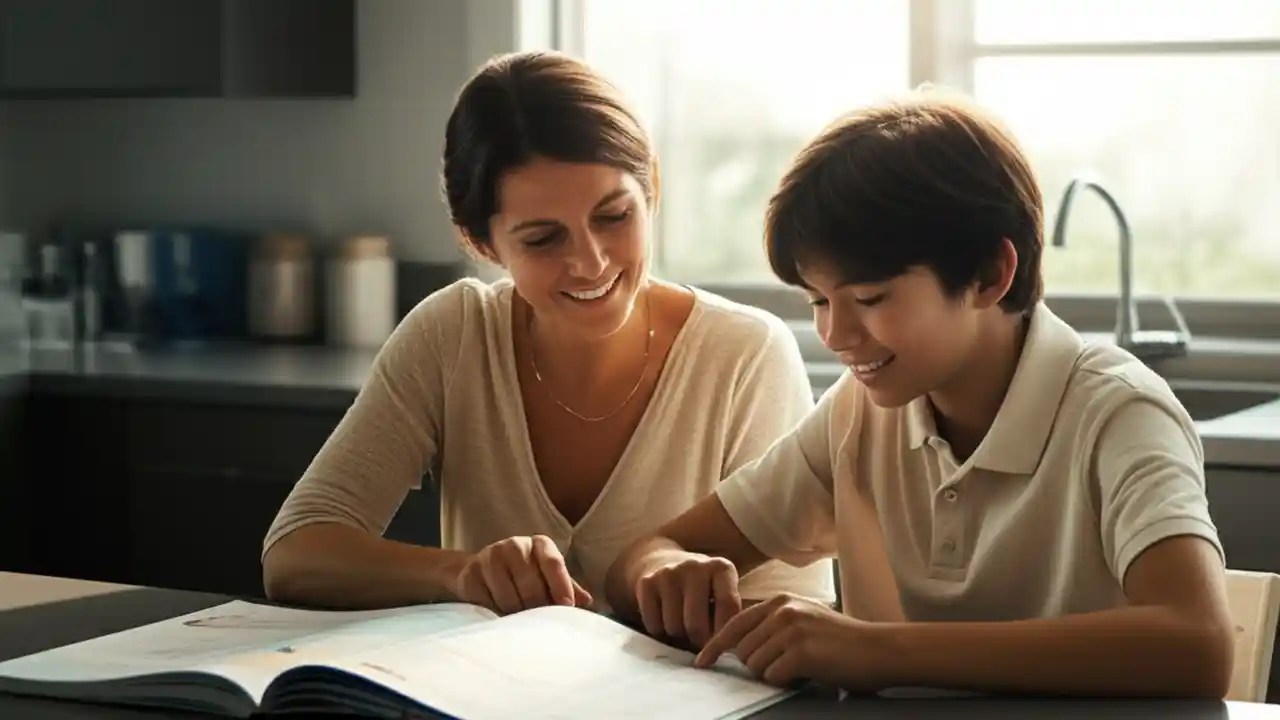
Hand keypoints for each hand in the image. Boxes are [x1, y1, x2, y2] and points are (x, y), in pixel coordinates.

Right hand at [450, 535, 591, 614]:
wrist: (481, 570)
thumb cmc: (524, 575)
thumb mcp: (547, 577)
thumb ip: (567, 587)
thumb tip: (588, 602)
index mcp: (540, 544)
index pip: (554, 563)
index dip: (561, 586)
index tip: (567, 607)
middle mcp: (516, 545)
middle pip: (531, 584)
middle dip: (537, 608)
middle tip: (540, 624)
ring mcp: (490, 556)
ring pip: (508, 596)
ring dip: (515, 614)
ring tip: (519, 621)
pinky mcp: (471, 573)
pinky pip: (487, 602)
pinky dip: (495, 613)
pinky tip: (498, 615)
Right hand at [633, 551, 742, 648]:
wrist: (662, 561)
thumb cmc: (701, 586)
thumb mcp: (721, 590)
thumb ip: (728, 614)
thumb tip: (729, 648)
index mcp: (721, 568)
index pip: (728, 605)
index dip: (723, 632)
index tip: (720, 645)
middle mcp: (695, 566)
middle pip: (696, 623)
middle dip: (698, 640)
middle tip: (699, 640)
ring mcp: (668, 573)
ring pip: (673, 627)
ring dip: (678, 635)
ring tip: (683, 624)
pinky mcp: (647, 583)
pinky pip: (654, 625)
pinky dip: (659, 631)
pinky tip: (665, 618)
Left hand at [695, 593, 887, 691]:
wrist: (880, 650)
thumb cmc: (844, 642)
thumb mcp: (804, 622)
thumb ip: (773, 628)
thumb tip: (738, 649)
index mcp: (781, 602)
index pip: (734, 624)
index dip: (715, 646)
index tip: (701, 662)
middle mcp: (782, 610)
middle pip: (743, 649)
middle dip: (758, 665)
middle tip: (788, 667)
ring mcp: (791, 629)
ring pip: (755, 664)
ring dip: (774, 674)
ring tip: (801, 668)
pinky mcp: (800, 651)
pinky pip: (773, 677)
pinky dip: (786, 682)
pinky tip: (808, 673)